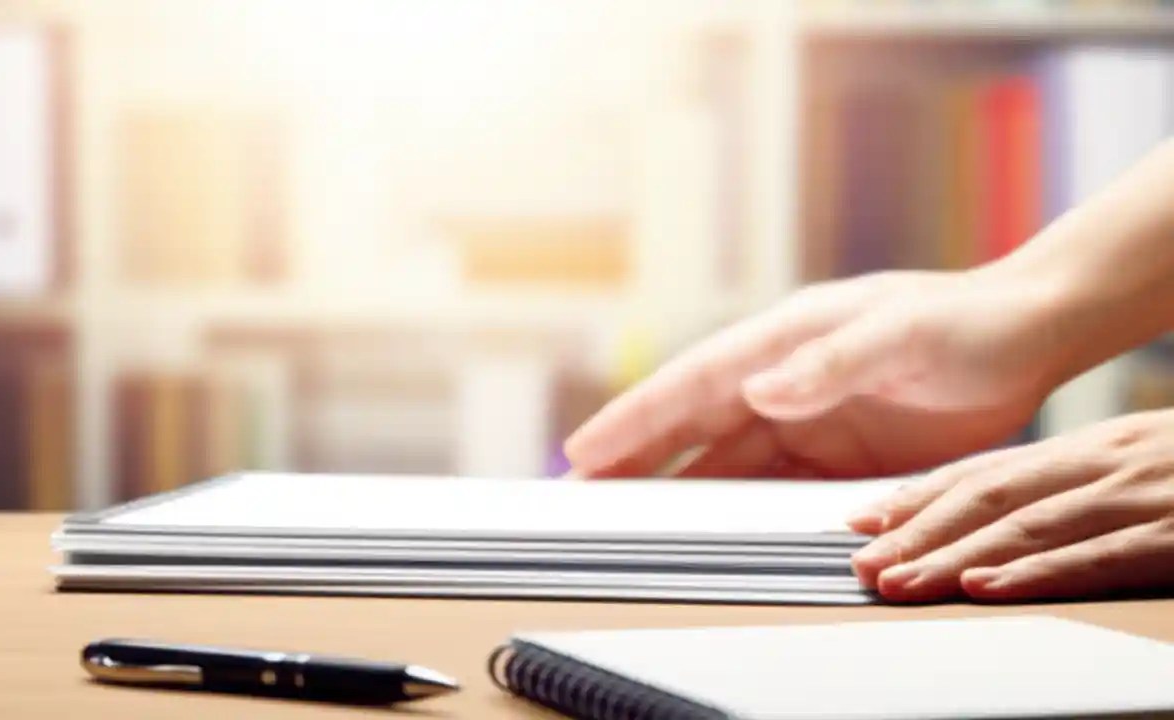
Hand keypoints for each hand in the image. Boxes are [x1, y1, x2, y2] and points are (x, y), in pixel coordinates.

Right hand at [565, 268, 1071, 478]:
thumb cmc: (964, 323)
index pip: (694, 382)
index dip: (637, 417)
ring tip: (619, 519)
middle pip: (691, 426)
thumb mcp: (902, 334)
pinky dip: (731, 508)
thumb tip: (759, 391)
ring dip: (672, 488)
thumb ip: (830, 362)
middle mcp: (782, 380)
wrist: (1023, 337)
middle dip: (632, 457)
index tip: (585, 449)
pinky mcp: (833, 454)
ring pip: (722, 461)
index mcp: (784, 340)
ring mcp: (804, 418)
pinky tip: (702, 531)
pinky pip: (769, 486)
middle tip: (574, 492)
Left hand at [848, 410, 1173, 601]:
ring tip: (899, 580)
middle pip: (989, 496)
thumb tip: (1017, 513)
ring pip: (1024, 525)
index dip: (921, 496)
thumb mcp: (1147, 461)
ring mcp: (1136, 496)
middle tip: (863, 560)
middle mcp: (1104, 462)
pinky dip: (1032, 572)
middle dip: (917, 531)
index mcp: (1093, 447)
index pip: (987, 471)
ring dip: (952, 555)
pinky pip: (1094, 556)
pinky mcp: (1173, 534)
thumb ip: (1083, 484)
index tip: (867, 520)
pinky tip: (981, 586)